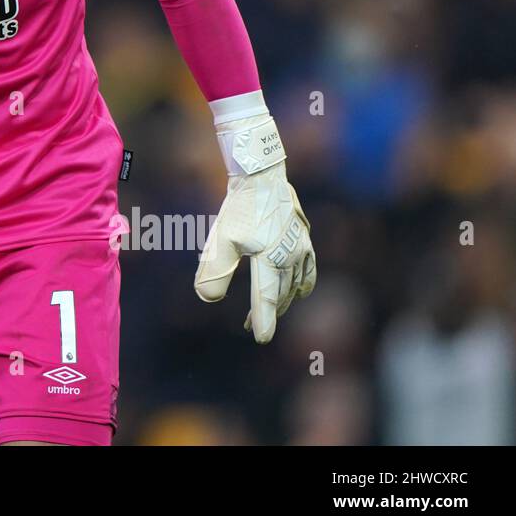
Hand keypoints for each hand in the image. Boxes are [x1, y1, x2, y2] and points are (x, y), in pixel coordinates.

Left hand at [195, 115, 316, 343]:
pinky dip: (301, 285)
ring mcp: (301, 249)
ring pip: (294, 285)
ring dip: (281, 300)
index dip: (263, 320)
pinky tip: (297, 290)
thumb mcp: (220, 238)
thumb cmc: (240, 208)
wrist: (262, 177)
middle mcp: (290, 257)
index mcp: (269, 258)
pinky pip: (308, 271)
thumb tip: (207, 297)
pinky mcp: (305, 240)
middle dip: (267, 313)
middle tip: (249, 326)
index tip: (260, 338)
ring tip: (269, 310)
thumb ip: (214, 270)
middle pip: (280, 294)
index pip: (265, 298)